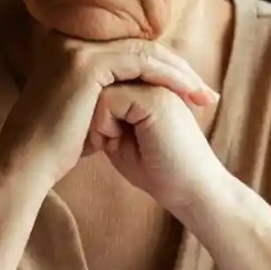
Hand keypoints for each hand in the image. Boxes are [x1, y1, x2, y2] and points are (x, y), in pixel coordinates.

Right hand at [0, 33, 217, 188]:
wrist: (27, 164)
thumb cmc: (55, 147)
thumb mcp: (86, 111)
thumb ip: (107, 94)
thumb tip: (136, 94)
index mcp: (67, 43)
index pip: (128, 47)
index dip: (163, 66)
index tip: (191, 90)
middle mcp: (68, 37)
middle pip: (139, 44)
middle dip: (178, 69)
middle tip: (205, 93)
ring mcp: (76, 47)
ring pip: (144, 51)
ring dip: (180, 74)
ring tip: (204, 96)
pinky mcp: (86, 62)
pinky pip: (140, 62)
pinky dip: (168, 77)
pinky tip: (187, 94)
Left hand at [89, 79, 226, 212]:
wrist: (191, 192)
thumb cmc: (156, 171)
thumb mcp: (122, 137)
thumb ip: (106, 114)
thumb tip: (79, 98)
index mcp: (151, 86)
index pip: (106, 79)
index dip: (94, 110)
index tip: (102, 140)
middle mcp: (156, 80)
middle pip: (103, 77)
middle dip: (93, 112)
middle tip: (102, 142)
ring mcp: (158, 86)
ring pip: (102, 86)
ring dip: (97, 118)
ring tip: (110, 143)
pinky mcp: (156, 99)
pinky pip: (109, 98)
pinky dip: (103, 124)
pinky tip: (114, 144)